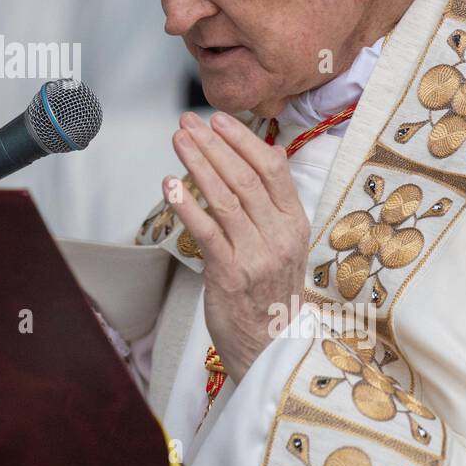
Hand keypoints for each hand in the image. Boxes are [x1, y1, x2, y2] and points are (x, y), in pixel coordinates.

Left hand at [163, 111, 309, 381]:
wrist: (272, 346)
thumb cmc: (271, 290)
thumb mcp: (285, 243)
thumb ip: (274, 202)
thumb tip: (269, 153)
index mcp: (295, 223)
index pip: (272, 169)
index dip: (243, 140)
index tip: (218, 119)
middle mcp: (279, 235)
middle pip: (244, 178)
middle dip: (213, 145)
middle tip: (188, 122)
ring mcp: (256, 255)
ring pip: (225, 199)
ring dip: (198, 165)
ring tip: (178, 141)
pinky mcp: (230, 274)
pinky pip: (207, 232)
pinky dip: (187, 205)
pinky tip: (170, 185)